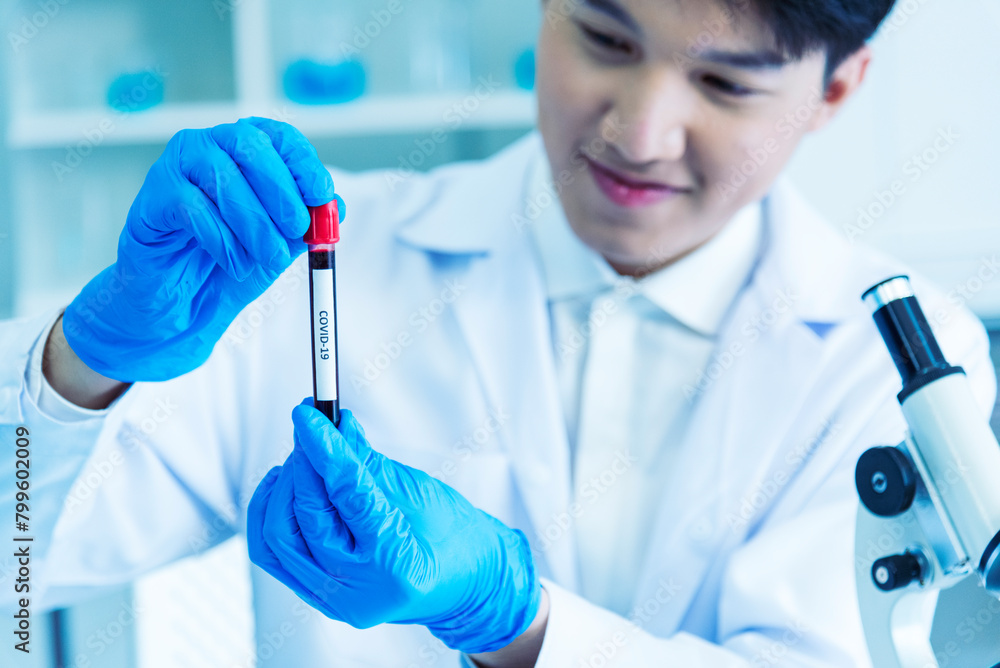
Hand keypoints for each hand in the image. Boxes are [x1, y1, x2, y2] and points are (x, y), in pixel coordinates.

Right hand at [61, 117, 345, 381]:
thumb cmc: (231, 264)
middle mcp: (210, 146)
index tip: (321, 196)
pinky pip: (190, 207)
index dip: (304, 163)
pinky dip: (221, 239)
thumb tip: (337, 205)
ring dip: (254, 224)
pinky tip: (233, 262)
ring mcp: (176, 167)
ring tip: (266, 257)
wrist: (183, 305)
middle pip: (249, 145)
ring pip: (221, 176)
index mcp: (246, 151)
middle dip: (280, 190)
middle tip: (298, 230)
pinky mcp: (152, 197)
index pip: (279, 136)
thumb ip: (308, 223)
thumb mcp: (281, 244)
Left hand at [247, 402, 541, 653]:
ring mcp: (333, 599)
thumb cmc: (455, 539)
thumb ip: (367, 462)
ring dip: (282, 489)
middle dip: (303, 463)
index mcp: (395, 564)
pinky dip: (271, 514)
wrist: (466, 582)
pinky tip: (285, 487)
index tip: (310, 414)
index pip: (347, 494)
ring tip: (304, 458)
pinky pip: (273, 554)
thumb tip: (333, 425)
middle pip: (305, 517)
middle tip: (313, 427)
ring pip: (276, 539)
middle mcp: (358, 590)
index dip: (324, 447)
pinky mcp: (317, 595)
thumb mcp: (418, 491)